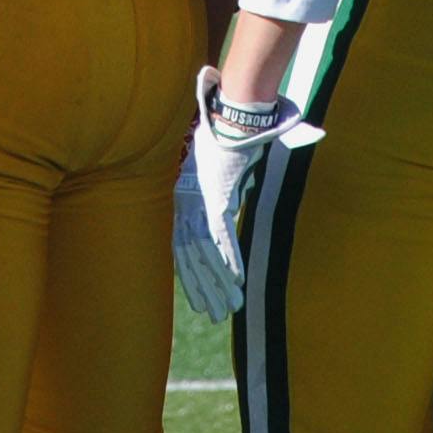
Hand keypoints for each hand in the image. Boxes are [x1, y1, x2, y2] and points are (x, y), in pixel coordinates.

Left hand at [175, 66, 319, 321]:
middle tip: (214, 316)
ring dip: (218, 284)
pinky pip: (222, 236)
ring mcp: (200, 202)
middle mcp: (188, 204)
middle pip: (191, 257)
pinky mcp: (216, 198)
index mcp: (186, 199)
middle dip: (204, 290)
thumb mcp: (229, 169)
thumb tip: (249, 194)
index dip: (190, 275)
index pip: (183, 247)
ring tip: (228, 309)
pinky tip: (238, 282)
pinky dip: (230, 260)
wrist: (231, 116)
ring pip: (205, 254)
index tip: (197, 299)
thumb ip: (238, 185)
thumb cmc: (231, 138)